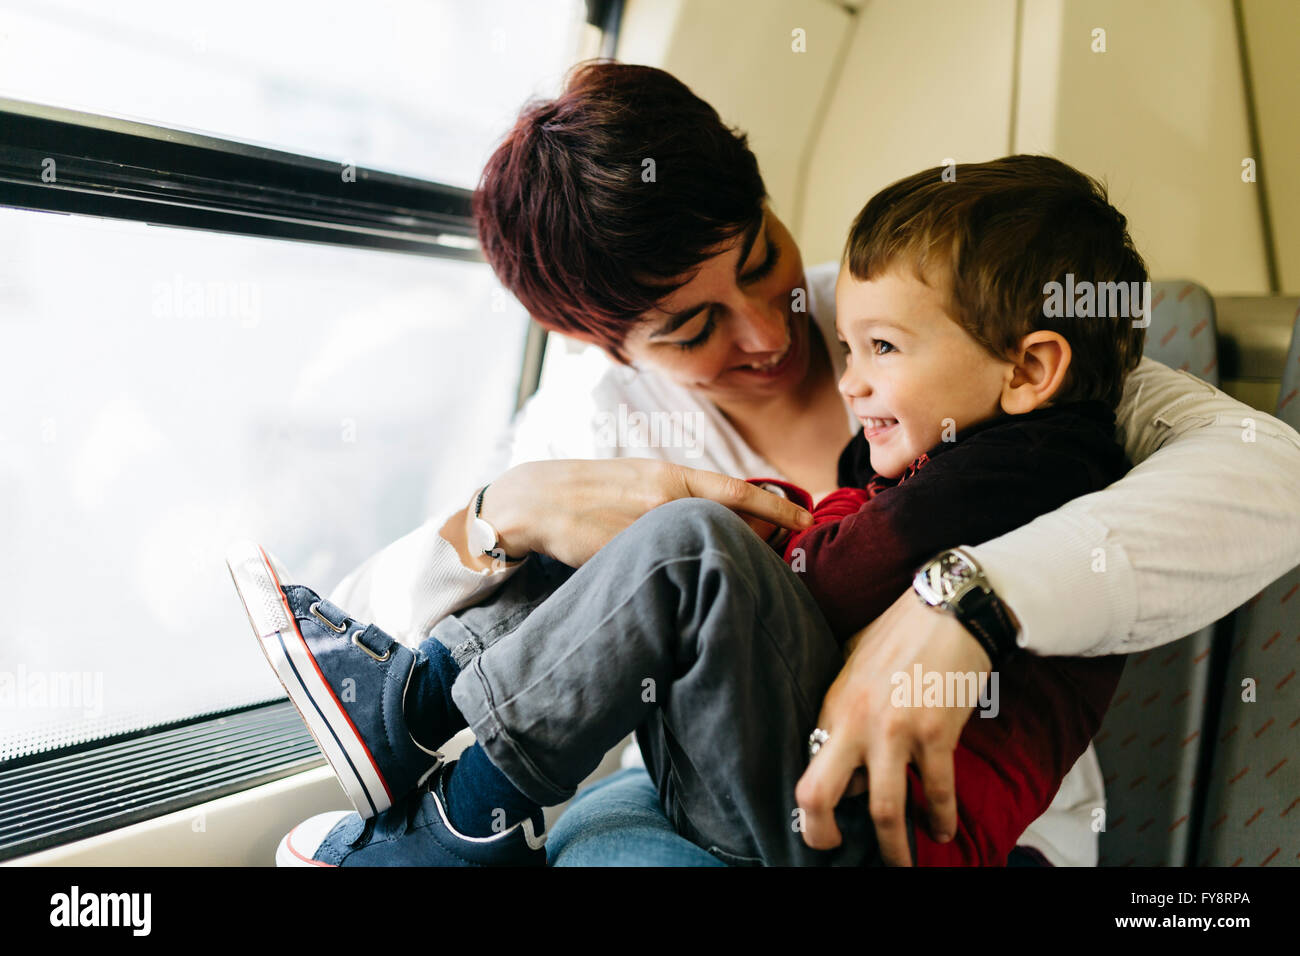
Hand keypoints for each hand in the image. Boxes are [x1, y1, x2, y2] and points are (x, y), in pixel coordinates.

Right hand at [479, 459, 812, 567]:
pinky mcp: (626, 558)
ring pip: (703, 551)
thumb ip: (680, 494)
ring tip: (748, 577)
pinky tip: (692, 587)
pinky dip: (686, 579)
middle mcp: (664, 500)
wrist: (538, 500)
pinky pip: (668, 572)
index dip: (778, 509)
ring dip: (726, 564)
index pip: (739, 491)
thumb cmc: (594, 489)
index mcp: (671, 476)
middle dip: (760, 545)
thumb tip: (722, 513)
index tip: (809, 521)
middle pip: (730, 527)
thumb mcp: (642, 478)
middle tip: (786, 560)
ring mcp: (646, 531)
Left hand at [794, 587, 992, 864]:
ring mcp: (895, 732)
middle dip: (822, 834)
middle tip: (835, 850)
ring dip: (893, 850)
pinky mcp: (936, 734)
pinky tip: (943, 831)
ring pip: (885, 812)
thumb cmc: (902, 631)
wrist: (951, 609)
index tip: (822, 820)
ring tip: (899, 865)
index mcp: (833, 705)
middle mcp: (855, 723)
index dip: (814, 802)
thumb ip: (844, 703)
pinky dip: (942, 820)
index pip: (809, 767)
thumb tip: (840, 740)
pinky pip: (938, 793)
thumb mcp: (853, 661)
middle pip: (819, 795)